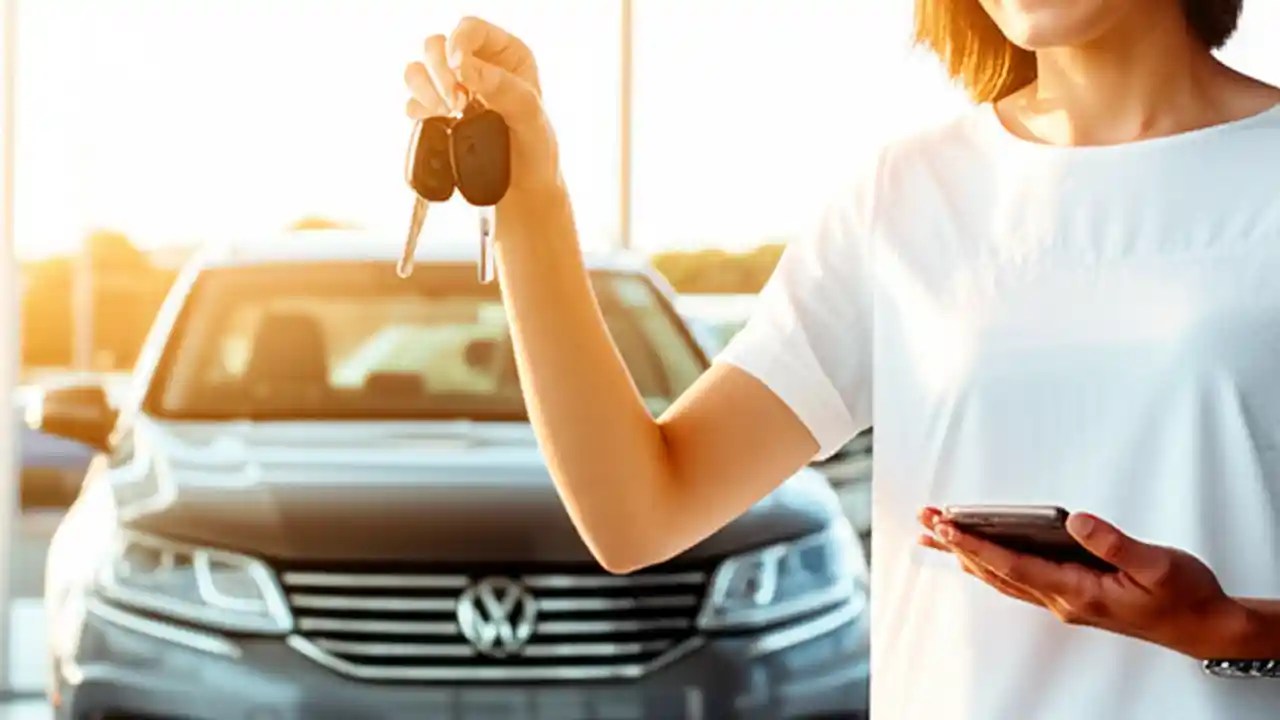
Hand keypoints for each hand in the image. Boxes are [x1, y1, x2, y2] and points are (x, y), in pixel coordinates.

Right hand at [403, 17, 560, 196]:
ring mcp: (455, 90)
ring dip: (424, 90)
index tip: (459, 70)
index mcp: (506, 56)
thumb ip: (504, 89)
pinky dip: (419, 111)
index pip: (471, 29)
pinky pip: (413, 102)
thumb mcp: (530, 117)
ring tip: (447, 114)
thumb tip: (464, 67)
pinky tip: (440, 124)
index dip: (458, 42)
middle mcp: (478, 67)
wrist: (523, 190)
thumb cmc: (536, 151)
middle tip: (457, 103)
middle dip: (440, 72)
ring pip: (418, 70)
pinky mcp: (438, 114)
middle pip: (437, 46)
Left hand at [918, 507, 1254, 658]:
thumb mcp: (1156, 564)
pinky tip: (981, 551)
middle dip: (958, 546)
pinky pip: (1021, 577)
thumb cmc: (1183, 596)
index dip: (977, 544)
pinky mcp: (1074, 596)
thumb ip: (1113, 543)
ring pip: (1004, 576)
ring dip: (970, 554)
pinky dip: (994, 562)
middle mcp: (1064, 600)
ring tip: (938, 535)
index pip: (1013, 564)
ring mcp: (1066, 601)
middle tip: (924, 523)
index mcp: (1079, 592)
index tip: (946, 526)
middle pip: (997, 570)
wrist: (1203, 626)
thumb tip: (1076, 521)